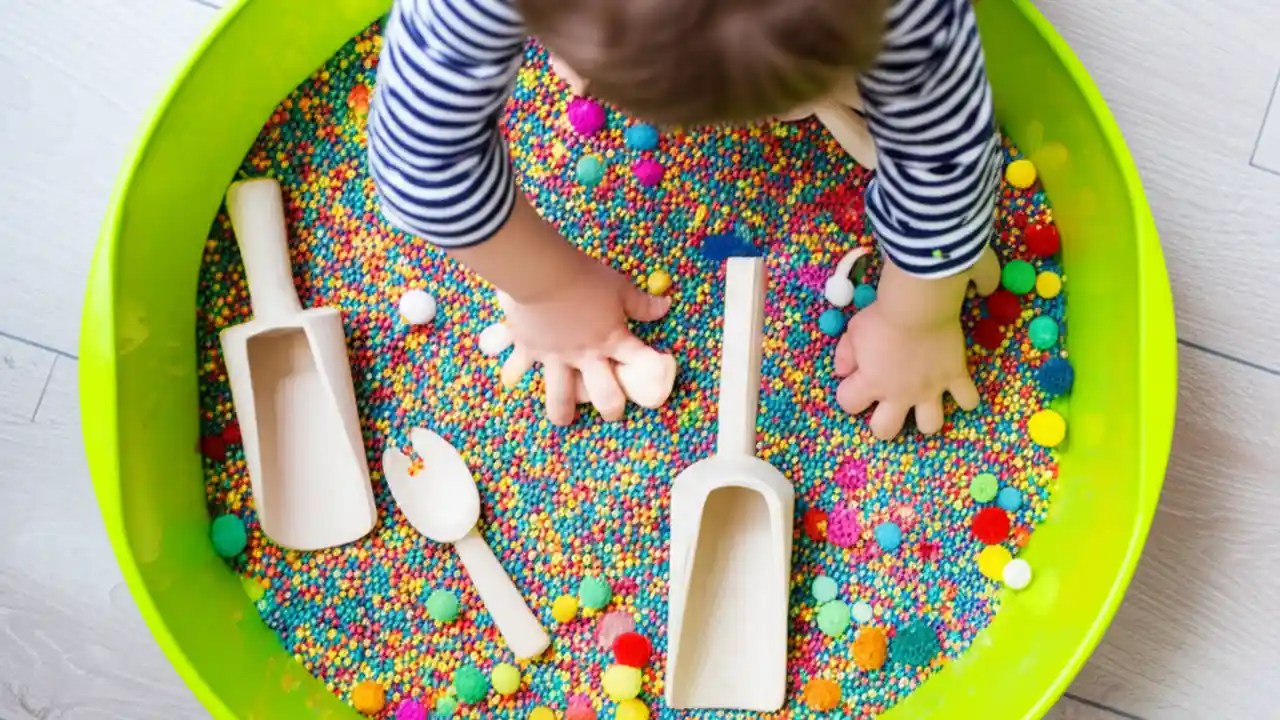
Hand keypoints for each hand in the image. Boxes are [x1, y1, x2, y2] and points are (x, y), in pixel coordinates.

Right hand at [447, 195, 671, 425]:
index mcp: (611, 340)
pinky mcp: (528, 351)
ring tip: (564, 419)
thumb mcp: (618, 287)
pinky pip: (518, 370)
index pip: (640, 363)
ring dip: (563, 413)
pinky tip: (512, 381)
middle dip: (612, 409)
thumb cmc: (583, 278)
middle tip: (612, 411)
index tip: (658, 374)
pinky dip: (513, 375)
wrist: (542, 273)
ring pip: (560, 399)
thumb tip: (665, 306)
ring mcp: (556, 358)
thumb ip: (640, 303)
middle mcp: (586, 356)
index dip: (654, 371)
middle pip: (605, 396)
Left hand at [833, 248, 1000, 438]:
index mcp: (871, 383)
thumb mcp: (853, 331)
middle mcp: (899, 394)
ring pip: (930, 425)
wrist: (920, 305)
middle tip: (887, 405)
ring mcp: (930, 389)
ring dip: (926, 417)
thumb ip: (844, 355)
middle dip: (883, 424)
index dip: (848, 393)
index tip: (854, 380)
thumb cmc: (883, 316)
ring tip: (924, 403)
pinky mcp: (955, 378)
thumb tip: (843, 372)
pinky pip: (968, 400)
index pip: (848, 403)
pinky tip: (958, 389)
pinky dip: (964, 397)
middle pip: (885, 431)